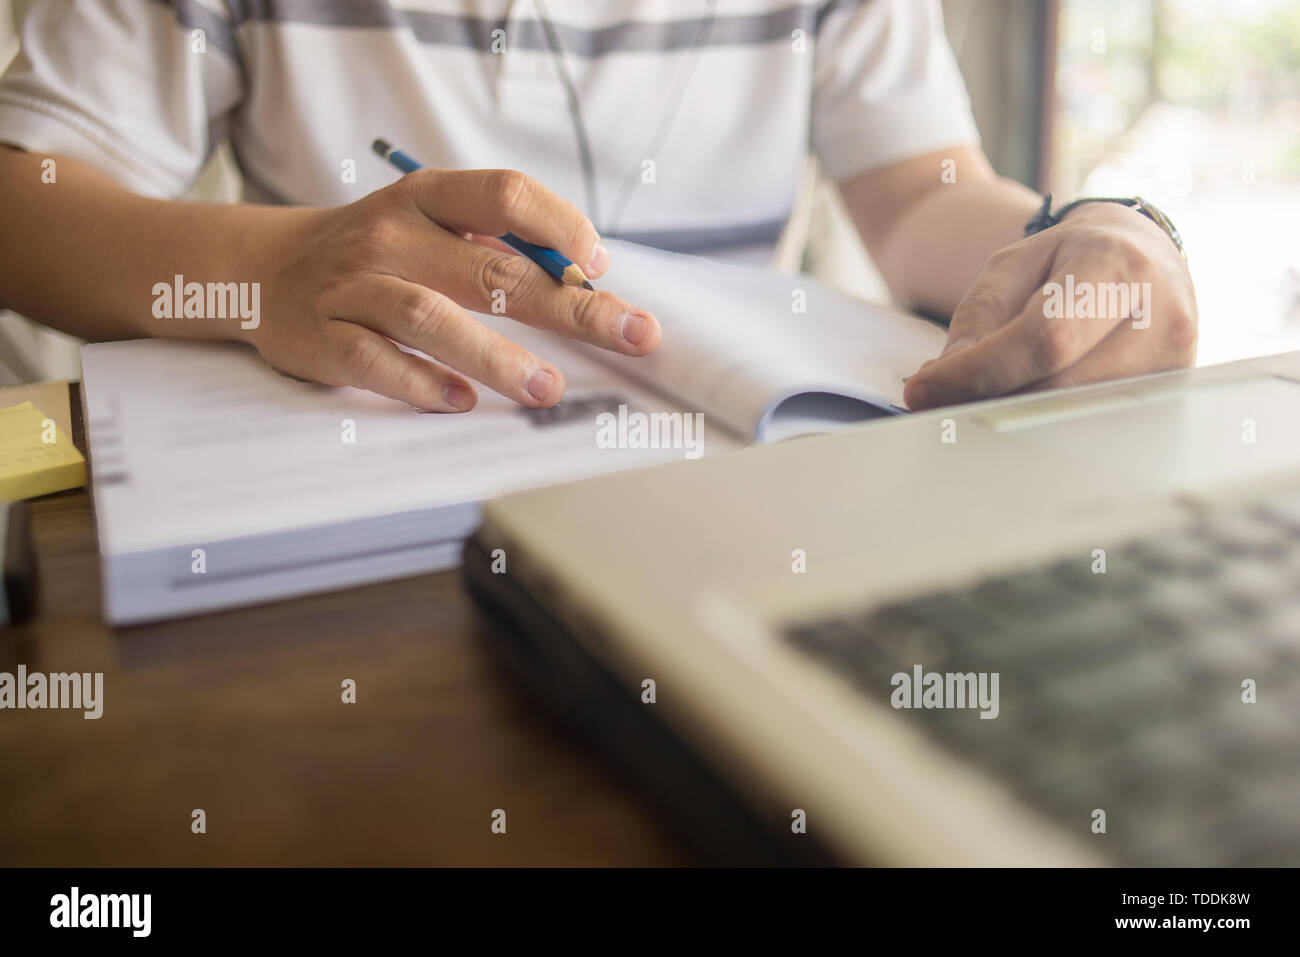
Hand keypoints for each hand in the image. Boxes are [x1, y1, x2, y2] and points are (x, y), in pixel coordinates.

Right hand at [251, 169, 659, 410]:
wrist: (264, 270)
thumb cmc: (375, 255)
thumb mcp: (427, 226)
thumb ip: (495, 247)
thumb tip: (586, 282)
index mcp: (426, 198)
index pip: (505, 195)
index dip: (562, 227)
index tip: (599, 268)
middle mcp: (392, 235)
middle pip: (492, 269)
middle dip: (571, 306)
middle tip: (631, 334)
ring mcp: (355, 287)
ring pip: (432, 317)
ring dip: (497, 356)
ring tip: (549, 387)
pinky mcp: (325, 337)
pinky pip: (377, 361)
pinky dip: (421, 382)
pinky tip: (461, 400)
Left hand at [903, 201, 1196, 409]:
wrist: (1138, 252)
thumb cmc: (1070, 257)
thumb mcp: (1012, 264)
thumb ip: (978, 316)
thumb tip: (944, 379)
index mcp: (1117, 266)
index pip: (1045, 337)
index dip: (980, 370)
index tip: (924, 389)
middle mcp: (1161, 315)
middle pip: (1057, 384)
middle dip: (988, 396)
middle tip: (942, 398)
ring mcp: (1173, 361)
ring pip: (1072, 413)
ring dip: (1014, 411)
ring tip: (985, 392)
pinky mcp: (1169, 392)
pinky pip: (1093, 421)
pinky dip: (1047, 418)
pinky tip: (1023, 401)